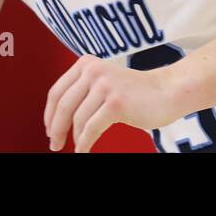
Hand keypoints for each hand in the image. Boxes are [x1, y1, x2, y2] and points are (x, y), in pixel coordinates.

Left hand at [43, 54, 183, 152]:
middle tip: (54, 144)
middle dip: (55, 128)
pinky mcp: (116, 103)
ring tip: (75, 148)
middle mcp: (93, 71)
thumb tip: (56, 116)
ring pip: (77, 119)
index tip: (49, 129)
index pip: (57, 91)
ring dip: (74, 138)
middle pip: (63, 105)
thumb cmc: (136, 92)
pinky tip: (84, 150)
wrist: (167, 91)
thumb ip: (83, 90)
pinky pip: (91, 128)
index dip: (49, 114)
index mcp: (86, 64)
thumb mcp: (104, 81)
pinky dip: (84, 143)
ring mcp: (105, 86)